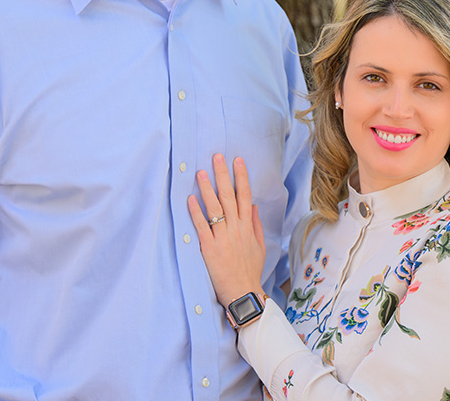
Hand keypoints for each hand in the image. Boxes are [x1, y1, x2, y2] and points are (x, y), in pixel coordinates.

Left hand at [188, 153, 266, 309]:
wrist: (244, 293)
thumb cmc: (250, 271)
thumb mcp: (259, 246)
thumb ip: (255, 224)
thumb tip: (253, 205)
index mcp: (248, 227)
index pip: (245, 196)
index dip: (241, 177)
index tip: (237, 161)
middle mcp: (236, 229)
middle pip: (230, 196)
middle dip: (223, 175)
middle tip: (217, 157)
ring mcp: (223, 238)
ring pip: (215, 208)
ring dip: (207, 189)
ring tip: (200, 172)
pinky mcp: (210, 249)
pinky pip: (202, 227)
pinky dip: (196, 213)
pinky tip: (190, 199)